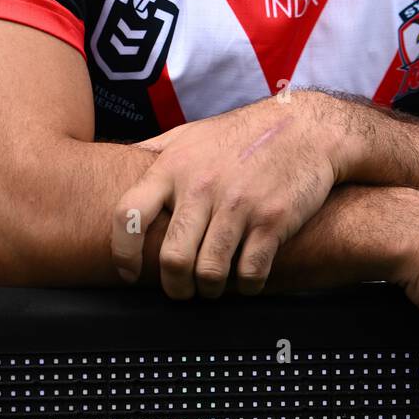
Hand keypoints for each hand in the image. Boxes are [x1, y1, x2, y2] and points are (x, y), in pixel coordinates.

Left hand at [111, 92, 349, 298]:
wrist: (306, 128)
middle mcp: (201, 186)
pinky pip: (250, 274)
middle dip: (175, 286)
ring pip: (210, 274)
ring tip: (214, 286)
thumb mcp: (190, 134)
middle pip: (173, 260)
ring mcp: (238, 204)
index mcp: (173, 167)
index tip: (129, 272)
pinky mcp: (272, 220)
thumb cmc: (243, 134)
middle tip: (182, 289)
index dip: (122, 252)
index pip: (128, 214)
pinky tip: (247, 278)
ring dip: (210, 290)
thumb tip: (112, 167)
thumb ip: (153, 154)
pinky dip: (247, 286)